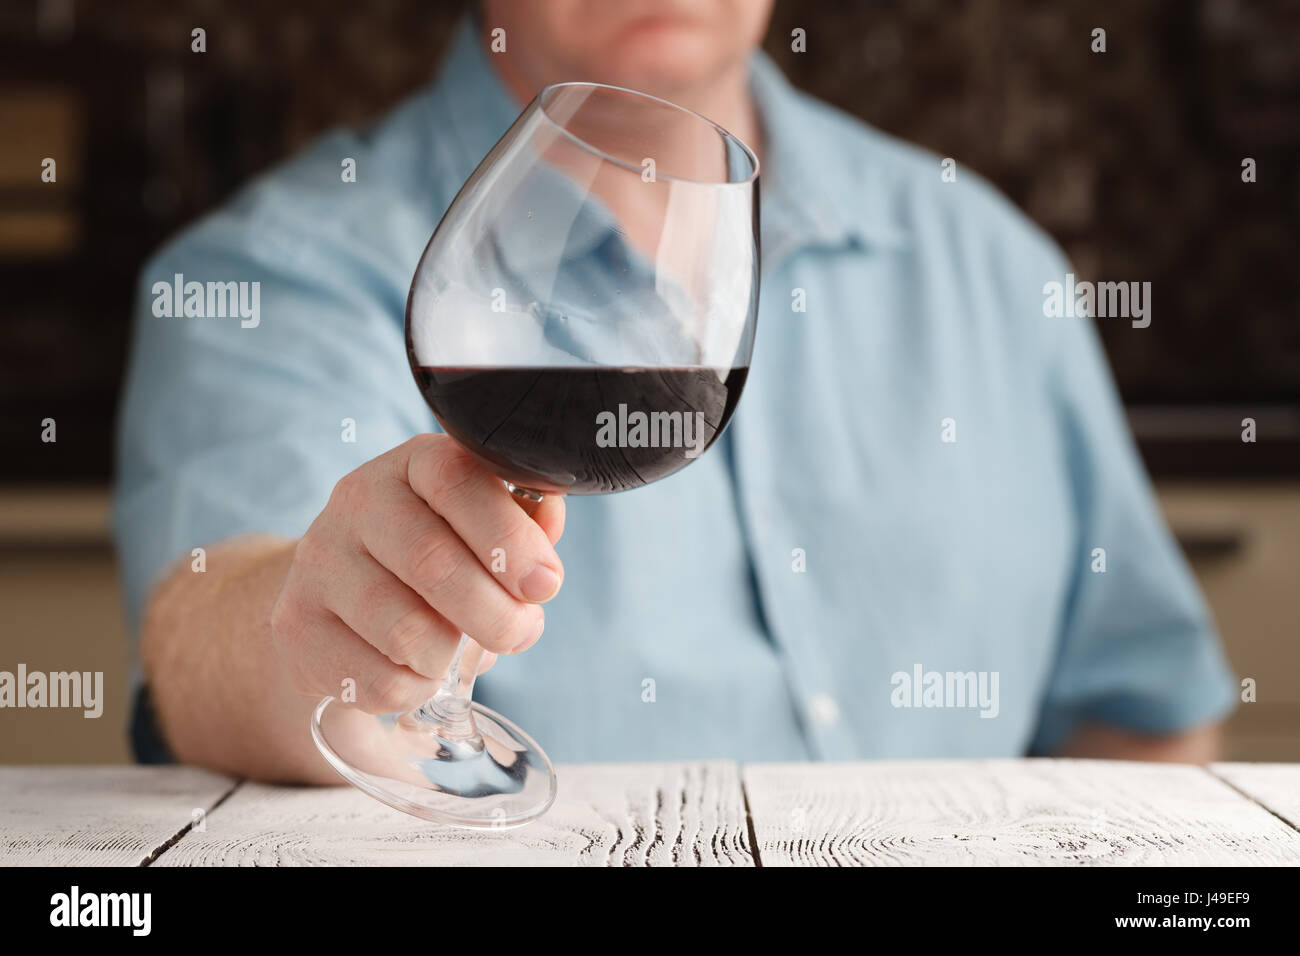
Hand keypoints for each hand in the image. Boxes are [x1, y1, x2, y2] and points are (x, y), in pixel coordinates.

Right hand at [269, 434, 564, 713]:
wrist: (345, 593)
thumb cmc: (439, 554)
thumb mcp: (487, 528)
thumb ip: (527, 527)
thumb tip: (548, 532)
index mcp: (415, 463)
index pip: (458, 481)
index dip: (509, 538)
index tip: (544, 585)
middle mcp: (357, 499)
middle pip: (434, 564)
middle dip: (496, 615)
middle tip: (518, 632)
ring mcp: (318, 561)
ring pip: (406, 631)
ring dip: (451, 657)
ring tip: (456, 650)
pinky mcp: (294, 625)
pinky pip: (375, 681)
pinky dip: (413, 690)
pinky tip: (414, 671)